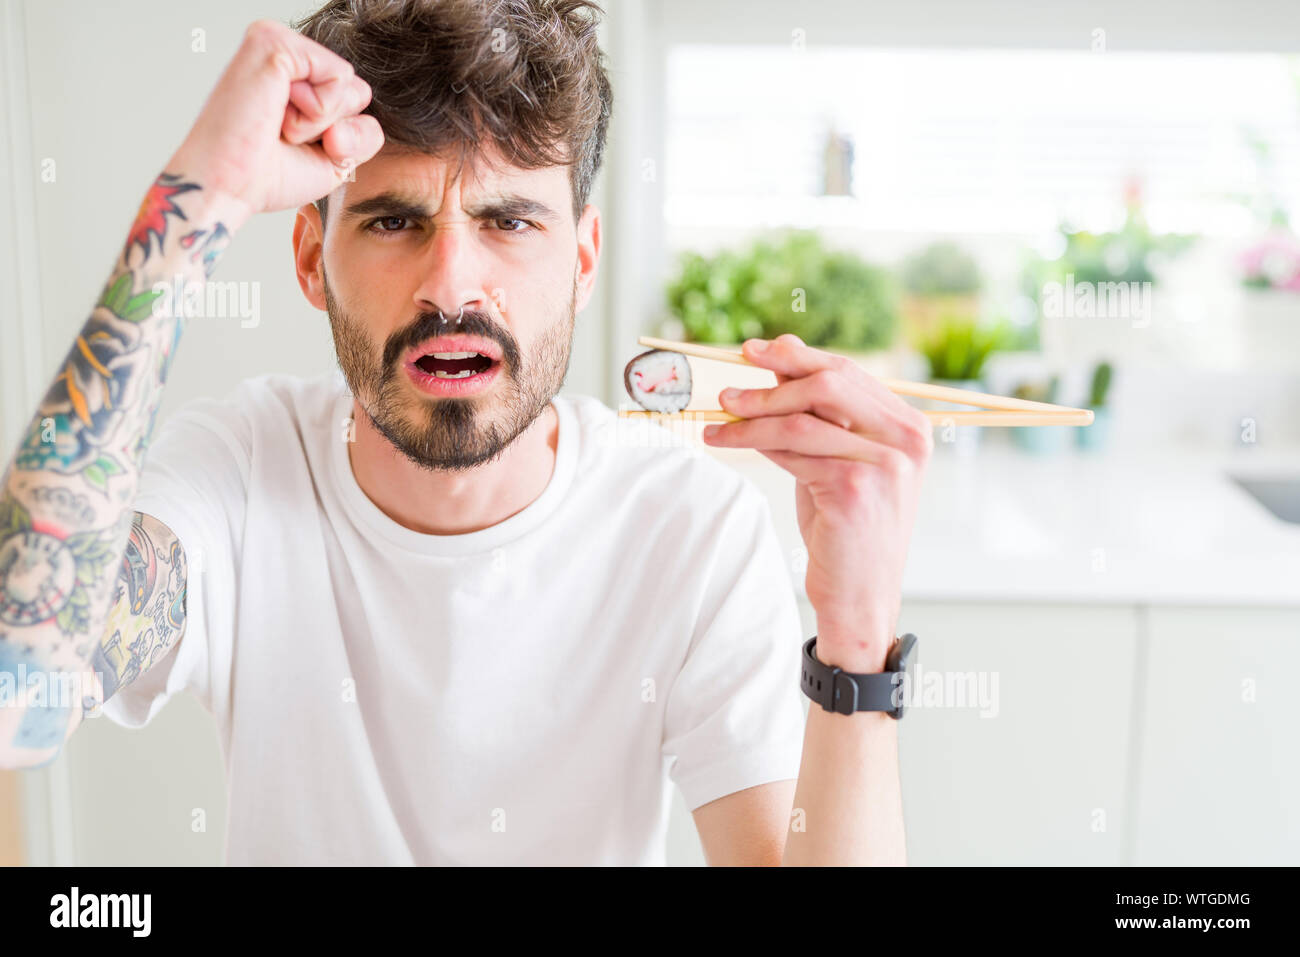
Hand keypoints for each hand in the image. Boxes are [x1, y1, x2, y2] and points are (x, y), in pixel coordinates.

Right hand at [166, 19, 383, 226]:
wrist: (228, 188)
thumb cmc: (269, 176)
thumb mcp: (335, 159)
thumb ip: (364, 132)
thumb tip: (360, 95)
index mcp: (293, 75)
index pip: (355, 99)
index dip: (340, 137)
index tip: (292, 145)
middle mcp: (284, 52)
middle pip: (357, 90)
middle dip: (335, 128)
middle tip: (283, 136)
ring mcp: (277, 41)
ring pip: (348, 84)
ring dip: (322, 122)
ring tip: (276, 126)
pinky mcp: (274, 42)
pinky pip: (338, 77)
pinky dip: (318, 112)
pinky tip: (276, 115)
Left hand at [701, 334, 932, 672]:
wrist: (860, 597)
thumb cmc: (845, 530)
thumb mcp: (836, 461)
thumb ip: (819, 415)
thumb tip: (780, 356)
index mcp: (909, 426)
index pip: (847, 372)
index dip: (796, 355)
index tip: (752, 350)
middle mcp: (906, 439)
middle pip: (828, 382)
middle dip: (772, 378)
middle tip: (729, 388)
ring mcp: (883, 464)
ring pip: (801, 419)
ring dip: (749, 416)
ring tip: (716, 420)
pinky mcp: (854, 488)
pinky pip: (790, 451)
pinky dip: (751, 442)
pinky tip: (725, 442)